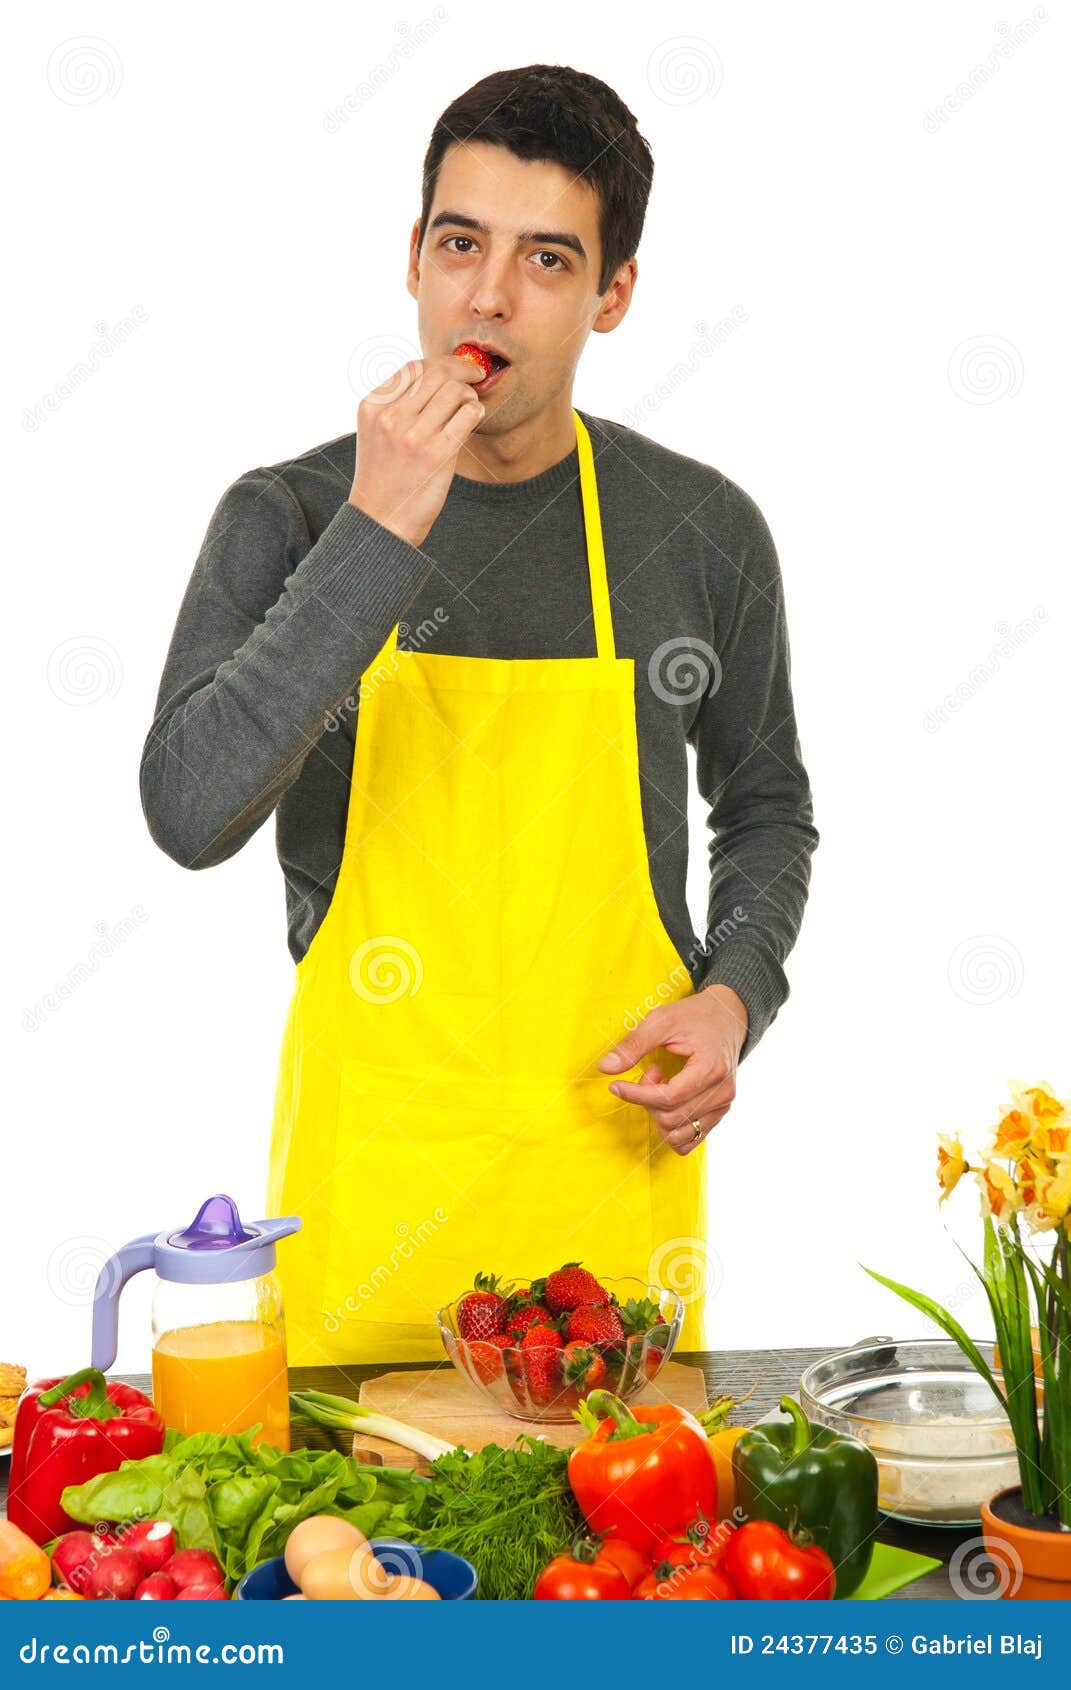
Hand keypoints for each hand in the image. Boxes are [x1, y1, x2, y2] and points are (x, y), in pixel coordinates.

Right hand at [348, 354, 485, 548]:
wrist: (381, 521)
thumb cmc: (383, 478)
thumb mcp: (375, 433)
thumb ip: (396, 405)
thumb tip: (436, 378)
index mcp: (372, 407)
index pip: (413, 368)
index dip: (441, 362)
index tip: (456, 367)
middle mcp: (391, 417)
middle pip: (436, 372)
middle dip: (462, 369)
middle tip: (475, 375)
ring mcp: (413, 435)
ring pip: (455, 390)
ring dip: (469, 393)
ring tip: (470, 404)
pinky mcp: (437, 454)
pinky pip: (468, 415)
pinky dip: (476, 410)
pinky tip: (474, 417)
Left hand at [597, 985, 748, 1155]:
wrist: (727, 1018)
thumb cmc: (694, 1016)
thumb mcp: (661, 1020)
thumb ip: (633, 1045)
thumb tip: (604, 1068)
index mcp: (711, 1068)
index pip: (668, 1098)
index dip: (636, 1095)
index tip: (615, 1085)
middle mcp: (722, 1093)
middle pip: (670, 1118)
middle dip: (647, 1100)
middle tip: (649, 1072)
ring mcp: (723, 1106)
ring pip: (678, 1135)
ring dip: (658, 1115)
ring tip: (661, 1084)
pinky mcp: (719, 1114)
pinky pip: (689, 1140)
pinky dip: (670, 1127)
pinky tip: (669, 1101)